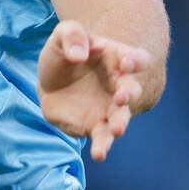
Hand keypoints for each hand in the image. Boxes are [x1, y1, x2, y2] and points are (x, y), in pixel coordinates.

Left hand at [37, 20, 150, 160]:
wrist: (51, 82)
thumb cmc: (64, 54)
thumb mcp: (63, 34)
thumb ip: (72, 35)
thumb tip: (79, 55)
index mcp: (117, 59)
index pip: (137, 59)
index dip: (137, 61)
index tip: (126, 63)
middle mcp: (119, 85)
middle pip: (132, 91)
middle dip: (129, 94)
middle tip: (122, 97)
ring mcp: (109, 108)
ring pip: (121, 118)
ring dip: (121, 124)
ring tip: (118, 130)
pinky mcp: (96, 126)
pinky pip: (102, 138)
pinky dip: (102, 147)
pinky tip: (100, 155)